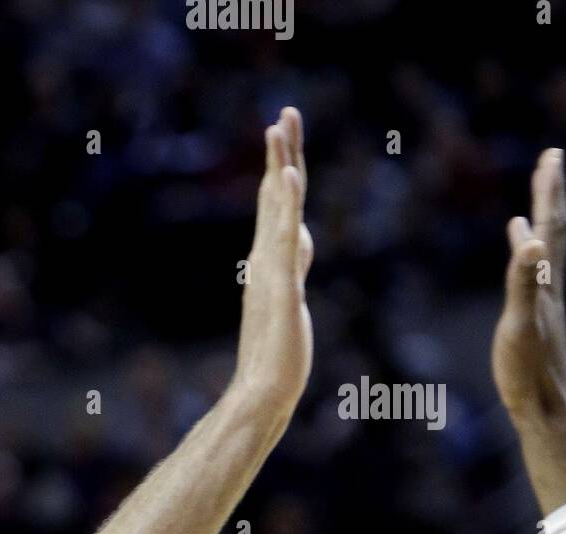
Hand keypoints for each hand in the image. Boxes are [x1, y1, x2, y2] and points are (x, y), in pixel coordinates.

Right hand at [232, 107, 313, 407]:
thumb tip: (301, 236)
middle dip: (282, 153)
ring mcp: (272, 269)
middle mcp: (267, 257)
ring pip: (277, 208)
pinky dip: (286, 204)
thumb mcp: (292, 293)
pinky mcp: (281, 283)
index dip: (283, 167)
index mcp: (271, 259)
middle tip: (284, 113)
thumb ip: (294, 262)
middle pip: (277, 195)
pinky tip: (288, 177)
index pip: (279, 205)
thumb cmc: (277, 352)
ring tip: (279, 129)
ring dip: (279, 166)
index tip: (284, 133)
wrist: (264, 388)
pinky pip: (284, 236)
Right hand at [491, 149, 565, 419]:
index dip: (548, 192)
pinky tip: (520, 250)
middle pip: (553, 230)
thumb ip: (523, 281)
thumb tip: (528, 238)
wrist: (545, 407)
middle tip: (550, 159)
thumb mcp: (521, 324)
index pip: (548, 227)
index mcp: (546, 282)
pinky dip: (526, 252)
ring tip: (534, 201)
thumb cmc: (528, 370)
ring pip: (546, 249)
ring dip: (541, 219)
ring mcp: (545, 300)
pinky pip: (533, 272)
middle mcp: (550, 285)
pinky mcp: (537, 316)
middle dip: (550, 193)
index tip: (550, 154)